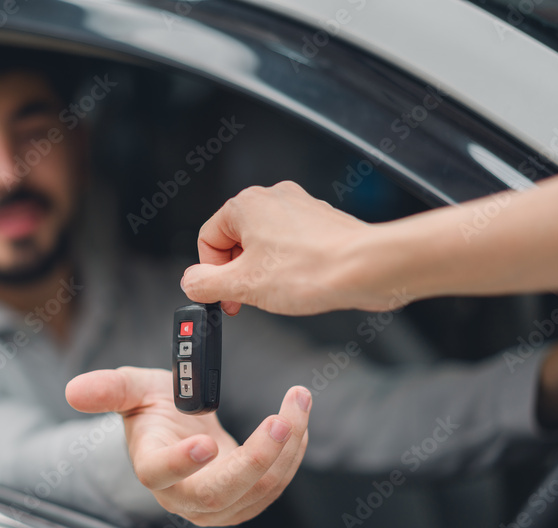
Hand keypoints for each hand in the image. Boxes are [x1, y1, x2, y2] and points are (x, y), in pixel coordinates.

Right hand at [65, 366, 310, 525]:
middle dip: (258, 457)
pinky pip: (275, 484)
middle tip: (281, 419)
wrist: (178, 431)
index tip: (206, 442)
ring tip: (297, 402)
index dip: (183, 463)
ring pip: (259, 489)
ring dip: (286, 447)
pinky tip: (297, 421)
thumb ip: (109, 389)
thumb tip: (74, 390)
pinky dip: (292, 453)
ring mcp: (217, 504)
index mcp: (151, 466)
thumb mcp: (133, 389)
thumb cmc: (155, 410)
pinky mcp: (245, 500)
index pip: (161, 473)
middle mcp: (182, 495)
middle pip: (221, 493)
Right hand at [180, 181, 380, 315]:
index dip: (212, 274)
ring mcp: (299, 208)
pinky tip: (299, 284)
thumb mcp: (242, 285)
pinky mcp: (321, 223)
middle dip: (238, 274)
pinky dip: (288, 266)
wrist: (365, 269)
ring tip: (277, 292)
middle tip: (247, 299)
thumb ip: (205, 284)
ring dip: (263, 272)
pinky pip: (291, 246)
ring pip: (263, 244)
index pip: (208, 240)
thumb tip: (192, 283)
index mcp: (246, 205)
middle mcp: (272, 198)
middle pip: (235, 241)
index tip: (224, 296)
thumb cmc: (312, 270)